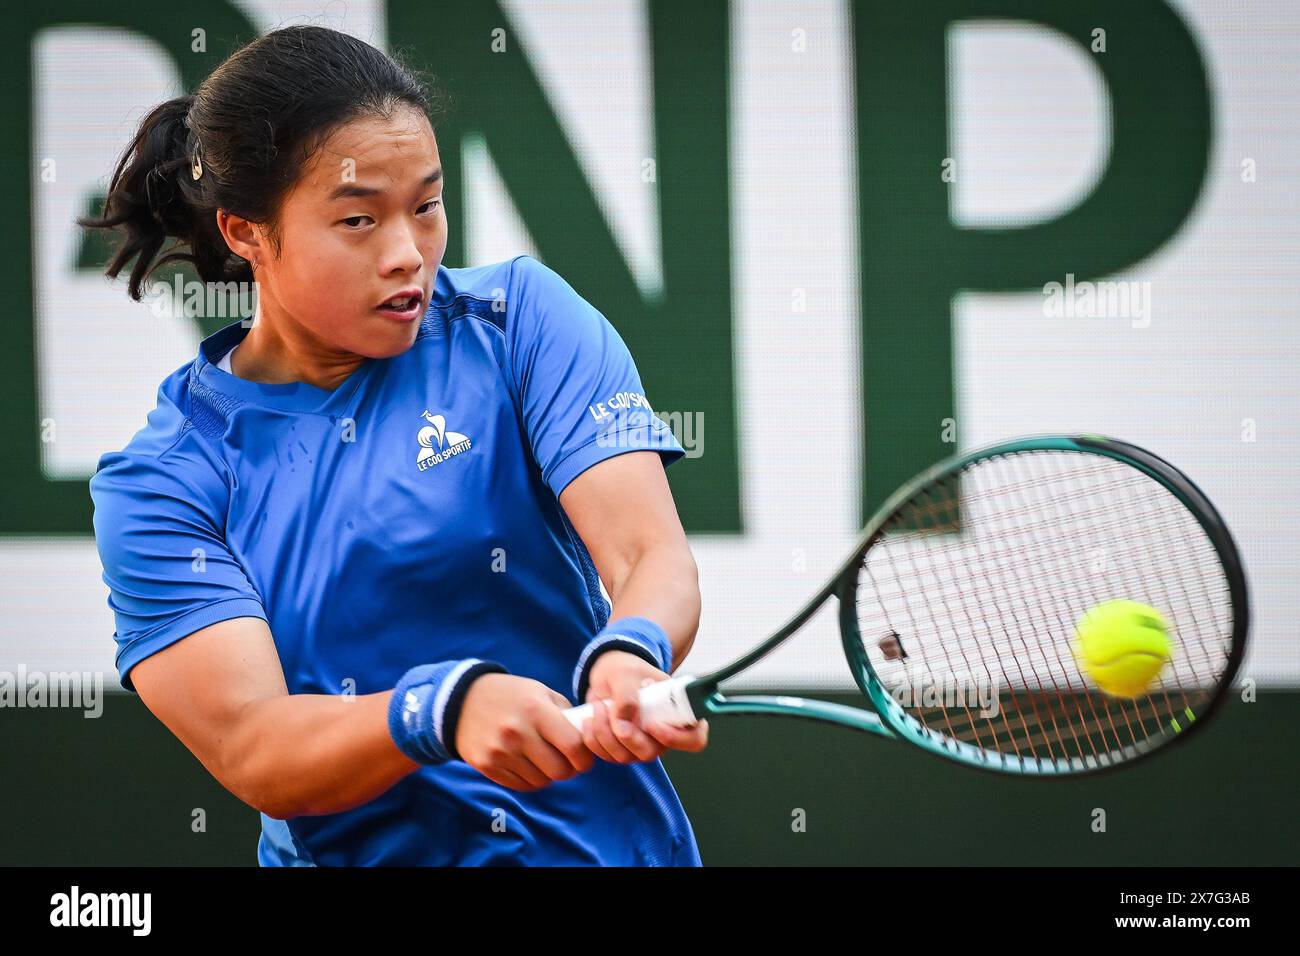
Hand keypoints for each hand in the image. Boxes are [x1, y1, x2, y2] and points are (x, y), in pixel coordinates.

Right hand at [455, 673, 595, 790]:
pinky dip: (530, 780)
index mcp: (536, 710)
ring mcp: (500, 751)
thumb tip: (589, 740)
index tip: (584, 757)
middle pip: (559, 770)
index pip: (573, 746)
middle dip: (568, 769)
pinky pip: (521, 786)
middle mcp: (517, 733)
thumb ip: (566, 715)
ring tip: (543, 759)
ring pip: (541, 782)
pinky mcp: (487, 765)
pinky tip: (527, 764)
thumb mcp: (540, 692)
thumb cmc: (512, 695)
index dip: (585, 757)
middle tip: (566, 761)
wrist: (463, 700)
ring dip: (548, 775)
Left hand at [581, 650, 708, 763]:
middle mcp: (664, 734)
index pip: (694, 739)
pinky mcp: (621, 749)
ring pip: (624, 756)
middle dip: (624, 734)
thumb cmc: (625, 669)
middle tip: (609, 708)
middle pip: (649, 752)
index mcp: (678, 712)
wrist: (608, 673)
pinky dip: (593, 738)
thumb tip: (623, 725)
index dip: (676, 739)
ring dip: (603, 732)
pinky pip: (606, 756)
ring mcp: (643, 744)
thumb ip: (627, 697)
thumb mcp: (625, 673)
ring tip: (598, 705)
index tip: (652, 724)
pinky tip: (591, 717)